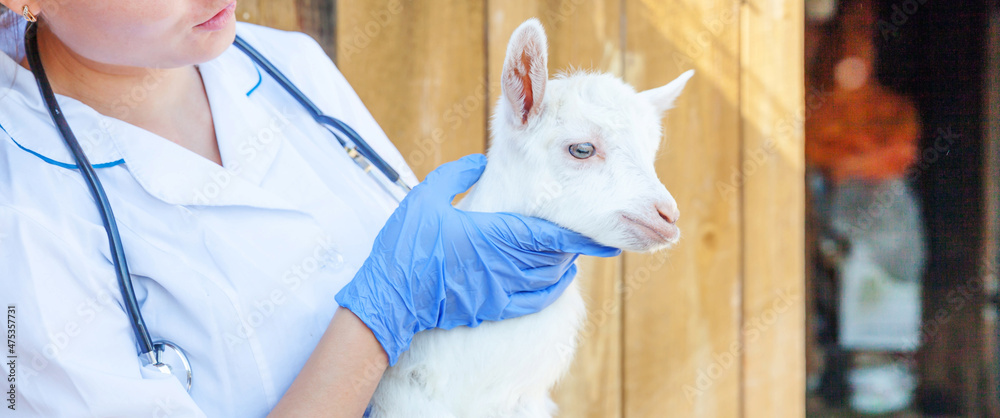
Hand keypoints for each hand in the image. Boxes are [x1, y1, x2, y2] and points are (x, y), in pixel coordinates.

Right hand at [335, 154, 620, 364]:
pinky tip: (560, 279)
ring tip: (574, 249)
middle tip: (590, 230)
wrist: (390, 300)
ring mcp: (501, 291)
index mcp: (494, 235)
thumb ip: (456, 175)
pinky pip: (536, 300)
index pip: (549, 234)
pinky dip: (553, 288)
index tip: (603, 232)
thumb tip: (480, 162)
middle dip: (574, 245)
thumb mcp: (426, 198)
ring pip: (549, 278)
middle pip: (555, 256)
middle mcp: (505, 266)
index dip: (579, 234)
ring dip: (564, 263)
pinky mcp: (493, 309)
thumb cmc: (406, 247)